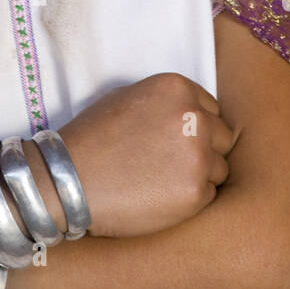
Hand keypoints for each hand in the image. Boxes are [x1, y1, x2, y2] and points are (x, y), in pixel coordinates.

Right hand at [56, 72, 237, 238]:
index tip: (175, 142)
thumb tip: (194, 113)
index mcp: (177, 88)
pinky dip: (189, 200)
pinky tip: (159, 197)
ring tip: (161, 182)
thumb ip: (166, 102)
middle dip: (202, 151)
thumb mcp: (127, 97)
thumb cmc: (93, 139)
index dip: (195, 128)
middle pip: (221, 138)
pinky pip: (208, 195)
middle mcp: (193, 117)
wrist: (68, 180)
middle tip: (169, 165)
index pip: (211, 109)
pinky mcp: (195, 192)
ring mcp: (196, 155)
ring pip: (219, 169)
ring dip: (198, 176)